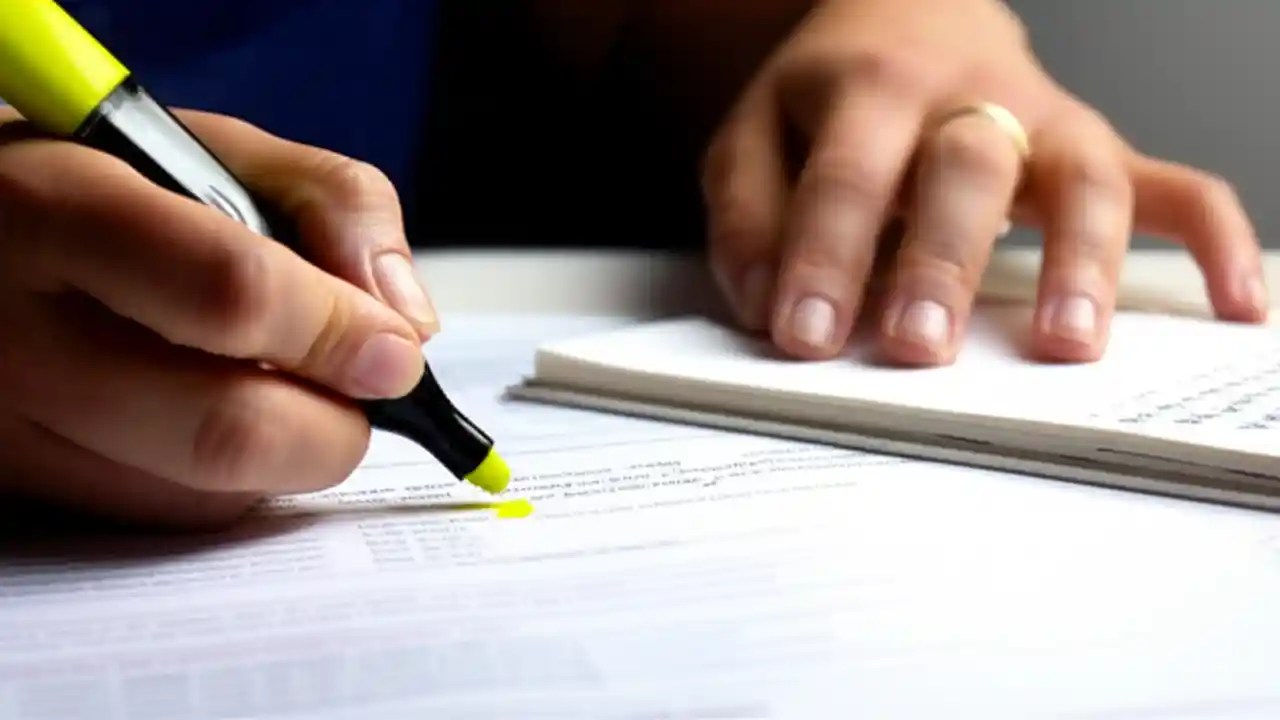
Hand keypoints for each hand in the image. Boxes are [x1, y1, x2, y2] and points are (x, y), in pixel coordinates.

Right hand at [0, 109, 438, 528]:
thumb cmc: (108, 189)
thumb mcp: (216, 149)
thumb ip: (333, 204)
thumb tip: (406, 325)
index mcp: (59, 210)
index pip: (231, 294)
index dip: (338, 332)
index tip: (395, 352)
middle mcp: (14, 337)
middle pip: (224, 430)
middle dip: (335, 425)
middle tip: (363, 392)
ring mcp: (7, 435)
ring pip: (209, 495)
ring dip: (286, 455)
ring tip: (271, 381)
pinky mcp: (21, 494)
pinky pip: (169, 519)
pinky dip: (230, 481)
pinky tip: (209, 410)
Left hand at [701, 0, 1265, 364]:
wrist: (910, 21)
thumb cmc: (832, 96)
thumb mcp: (757, 138)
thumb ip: (751, 216)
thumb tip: (766, 304)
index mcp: (870, 90)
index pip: (846, 177)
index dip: (823, 258)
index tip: (807, 338)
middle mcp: (970, 99)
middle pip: (967, 170)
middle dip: (943, 261)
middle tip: (919, 349)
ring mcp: (1047, 122)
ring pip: (1083, 177)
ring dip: (1080, 261)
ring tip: (1066, 345)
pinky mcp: (1096, 148)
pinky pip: (1175, 185)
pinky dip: (1214, 240)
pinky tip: (1235, 303)